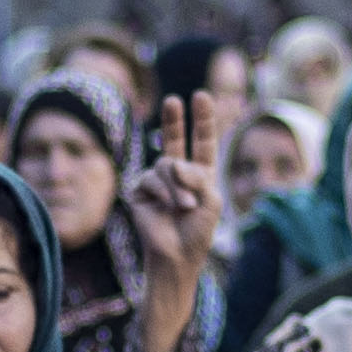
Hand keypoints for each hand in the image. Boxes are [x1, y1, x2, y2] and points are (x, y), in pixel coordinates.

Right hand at [124, 96, 228, 284]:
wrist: (178, 256)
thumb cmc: (199, 231)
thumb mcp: (212, 199)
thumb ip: (197, 175)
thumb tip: (171, 162)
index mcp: (200, 173)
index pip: (202, 141)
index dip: (203, 119)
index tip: (201, 96)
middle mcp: (177, 173)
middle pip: (175, 138)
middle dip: (173, 120)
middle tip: (174, 100)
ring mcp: (157, 181)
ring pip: (166, 164)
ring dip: (178, 187)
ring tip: (185, 208)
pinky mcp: (139, 190)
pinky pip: (151, 178)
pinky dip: (163, 193)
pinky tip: (167, 209)